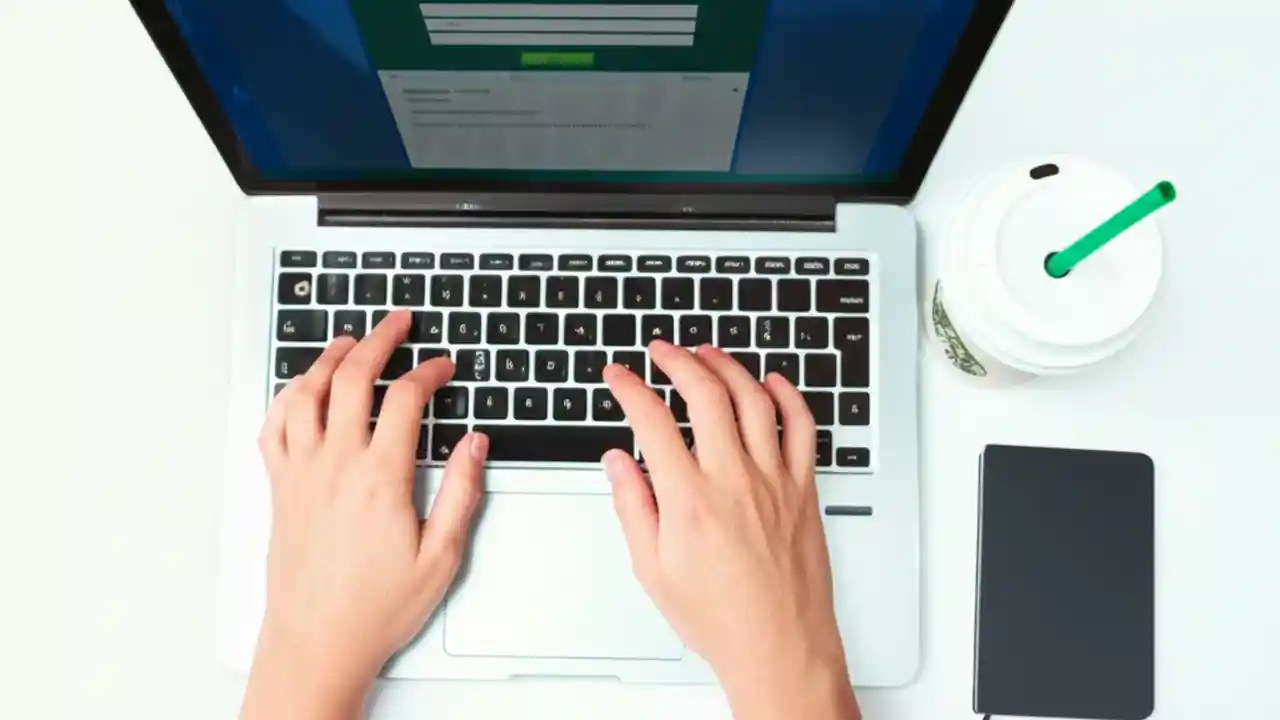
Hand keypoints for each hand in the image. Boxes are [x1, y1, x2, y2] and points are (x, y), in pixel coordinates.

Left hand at [242, 312, 487, 719]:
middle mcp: (335, 466)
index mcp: (380, 478)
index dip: (429, 371)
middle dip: (379, 339)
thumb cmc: (375, 607)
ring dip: (328, 358)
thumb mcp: (441, 556)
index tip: (443, 366)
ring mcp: (300, 473)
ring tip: (348, 342)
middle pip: (353, 378)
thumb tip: (474, 445)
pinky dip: (286, 397)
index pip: (405, 398)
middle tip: (398, 323)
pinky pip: (273, 426)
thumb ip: (461, 493)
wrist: (317, 642)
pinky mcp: (279, 488)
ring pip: (306, 393)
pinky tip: (300, 390)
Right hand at [603, 341, 857, 719]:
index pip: (653, 421)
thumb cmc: (719, 618)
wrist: (779, 647)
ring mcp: (774, 481)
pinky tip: (772, 382)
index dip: (630, 388)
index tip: (618, 376)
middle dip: (677, 361)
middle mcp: (734, 481)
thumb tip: (618, 462)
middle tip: (661, 351)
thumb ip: (633, 507)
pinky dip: (788, 396)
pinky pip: (802, 428)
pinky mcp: (804, 489)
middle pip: (706, 394)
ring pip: (754, 400)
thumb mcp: (653, 570)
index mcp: (689, 500)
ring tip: (707, 353)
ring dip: (728, 366)